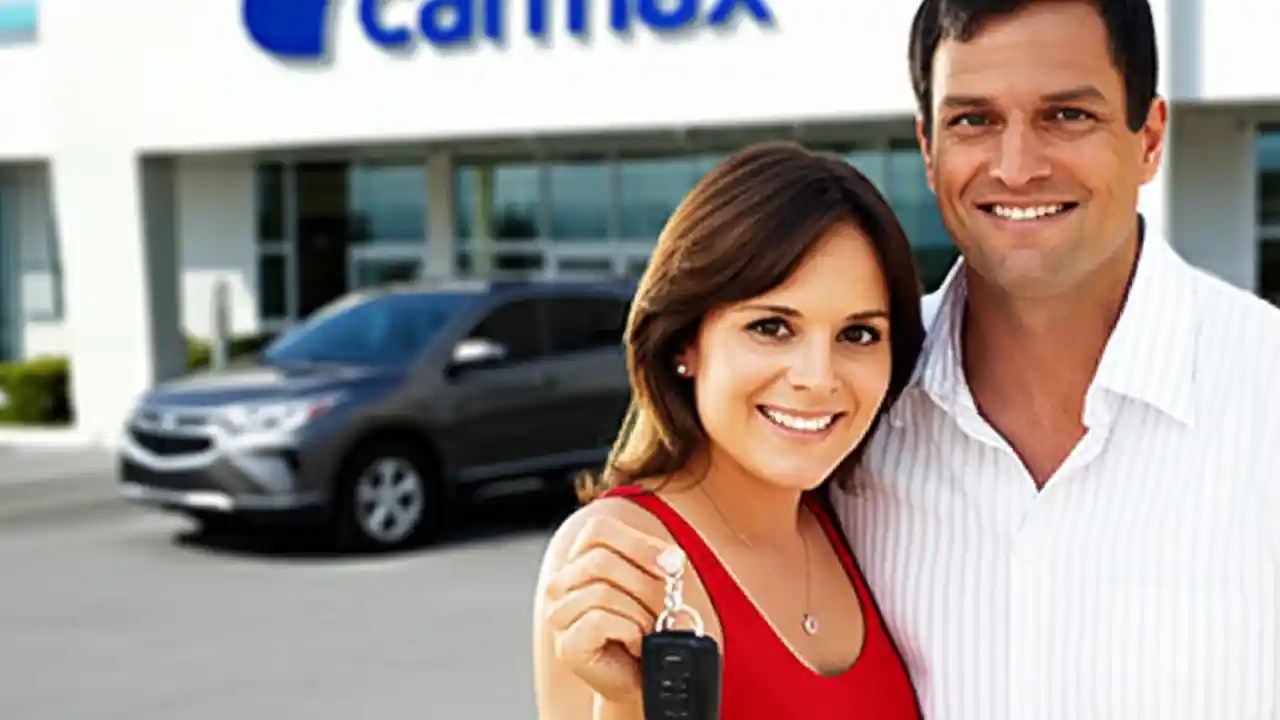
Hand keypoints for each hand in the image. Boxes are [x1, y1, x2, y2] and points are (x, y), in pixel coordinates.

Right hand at [544, 515, 673, 702]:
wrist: (641, 680)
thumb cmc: (645, 629)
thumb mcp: (655, 584)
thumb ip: (659, 564)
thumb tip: (671, 559)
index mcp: (579, 561)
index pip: (597, 530)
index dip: (637, 543)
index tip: (672, 564)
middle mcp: (561, 585)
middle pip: (601, 561)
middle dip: (645, 585)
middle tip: (662, 610)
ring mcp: (559, 616)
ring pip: (602, 592)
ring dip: (640, 614)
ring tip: (648, 631)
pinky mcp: (566, 645)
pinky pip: (599, 620)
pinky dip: (630, 632)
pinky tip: (635, 644)